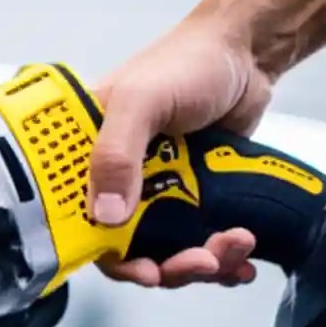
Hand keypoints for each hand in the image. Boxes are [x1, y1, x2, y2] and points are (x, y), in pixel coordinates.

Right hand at [89, 17, 272, 287]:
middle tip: (201, 262)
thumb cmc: (186, 63)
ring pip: (169, 253)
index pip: (78, 220)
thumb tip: (105, 216)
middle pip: (128, 249)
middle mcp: (117, 180)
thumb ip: (117, 154)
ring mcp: (158, 193)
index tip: (141, 271)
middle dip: (169, 266)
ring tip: (234, 247)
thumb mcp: (142, 102)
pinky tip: (242, 261)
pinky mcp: (195, 199)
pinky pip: (201, 244)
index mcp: (88, 157)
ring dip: (203, 264)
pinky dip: (223, 260)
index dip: (105, 255)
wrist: (247, 55)